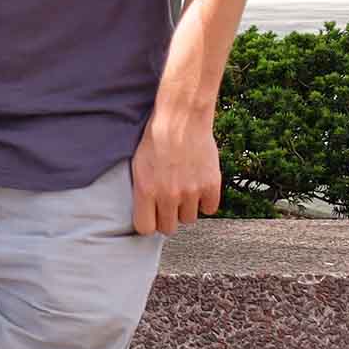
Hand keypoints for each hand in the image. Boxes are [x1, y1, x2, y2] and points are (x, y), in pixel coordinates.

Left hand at [130, 103, 223, 233]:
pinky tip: (198, 187)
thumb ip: (142, 192)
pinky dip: (205, 201)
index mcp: (145, 190)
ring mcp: (191, 191)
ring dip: (186, 209)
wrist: (180, 120)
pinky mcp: (211, 185)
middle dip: (167, 218)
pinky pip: (210, 209)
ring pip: (189, 219)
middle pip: (168, 228)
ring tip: (183, 191)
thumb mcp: (137, 165)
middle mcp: (168, 195)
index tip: (151, 216)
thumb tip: (146, 213)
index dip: (148, 223)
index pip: (145, 228)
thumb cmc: (155, 139)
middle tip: (167, 204)